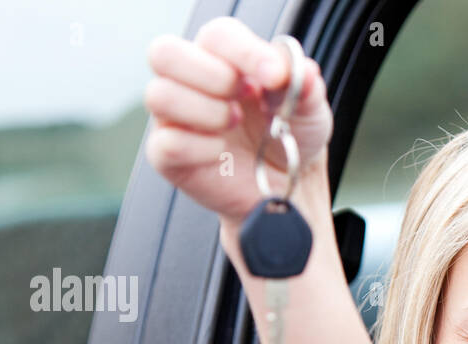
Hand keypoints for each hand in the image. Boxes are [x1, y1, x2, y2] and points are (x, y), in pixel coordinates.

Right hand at [143, 17, 332, 227]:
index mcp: (223, 56)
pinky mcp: (168, 156)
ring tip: (234, 123)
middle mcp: (191, 81)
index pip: (216, 35)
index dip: (245, 52)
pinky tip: (223, 152)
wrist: (290, 183)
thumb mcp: (309, 106)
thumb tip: (303, 72)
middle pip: (164, 52)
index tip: (275, 76)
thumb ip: (303, 84)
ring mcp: (175, 118)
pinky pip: (166, 144)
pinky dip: (200, 148)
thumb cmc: (291, 134)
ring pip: (158, 95)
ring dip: (207, 112)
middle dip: (211, 75)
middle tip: (243, 97)